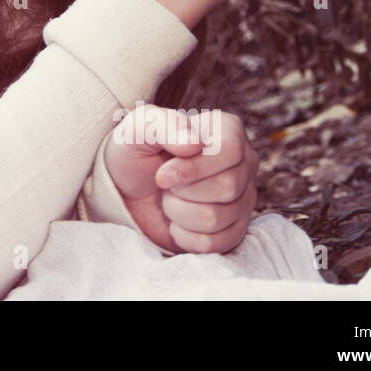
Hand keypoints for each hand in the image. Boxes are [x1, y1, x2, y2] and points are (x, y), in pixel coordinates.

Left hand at [102, 104, 258, 253]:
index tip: (162, 175)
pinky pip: (215, 244)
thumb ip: (164, 126)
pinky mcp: (234, 230)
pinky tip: (174, 221)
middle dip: (181, 190)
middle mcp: (244, 163)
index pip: (229, 151)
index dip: (193, 168)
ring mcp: (243, 199)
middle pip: (227, 187)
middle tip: (164, 182)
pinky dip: (184, 236)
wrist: (126, 186)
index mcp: (227, 130)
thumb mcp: (139, 128)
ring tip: (168, 198)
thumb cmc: (136, 150)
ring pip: (217, 217)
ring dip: (178, 212)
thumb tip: (194, 144)